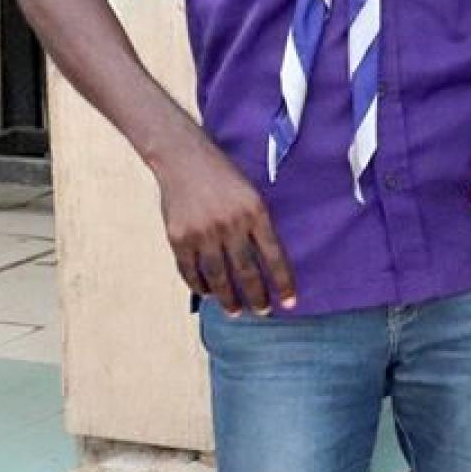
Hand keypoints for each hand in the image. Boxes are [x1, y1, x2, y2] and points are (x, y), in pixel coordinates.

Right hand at [153, 135, 295, 316]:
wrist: (185, 159)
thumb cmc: (224, 177)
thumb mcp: (252, 194)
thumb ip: (258, 225)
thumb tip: (267, 263)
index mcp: (255, 212)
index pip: (274, 256)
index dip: (283, 282)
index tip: (291, 302)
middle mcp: (231, 224)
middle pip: (246, 272)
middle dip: (257, 296)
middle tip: (262, 312)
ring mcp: (203, 232)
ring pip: (218, 277)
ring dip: (228, 298)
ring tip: (236, 311)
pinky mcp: (179, 238)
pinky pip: (191, 271)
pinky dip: (200, 286)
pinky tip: (209, 293)